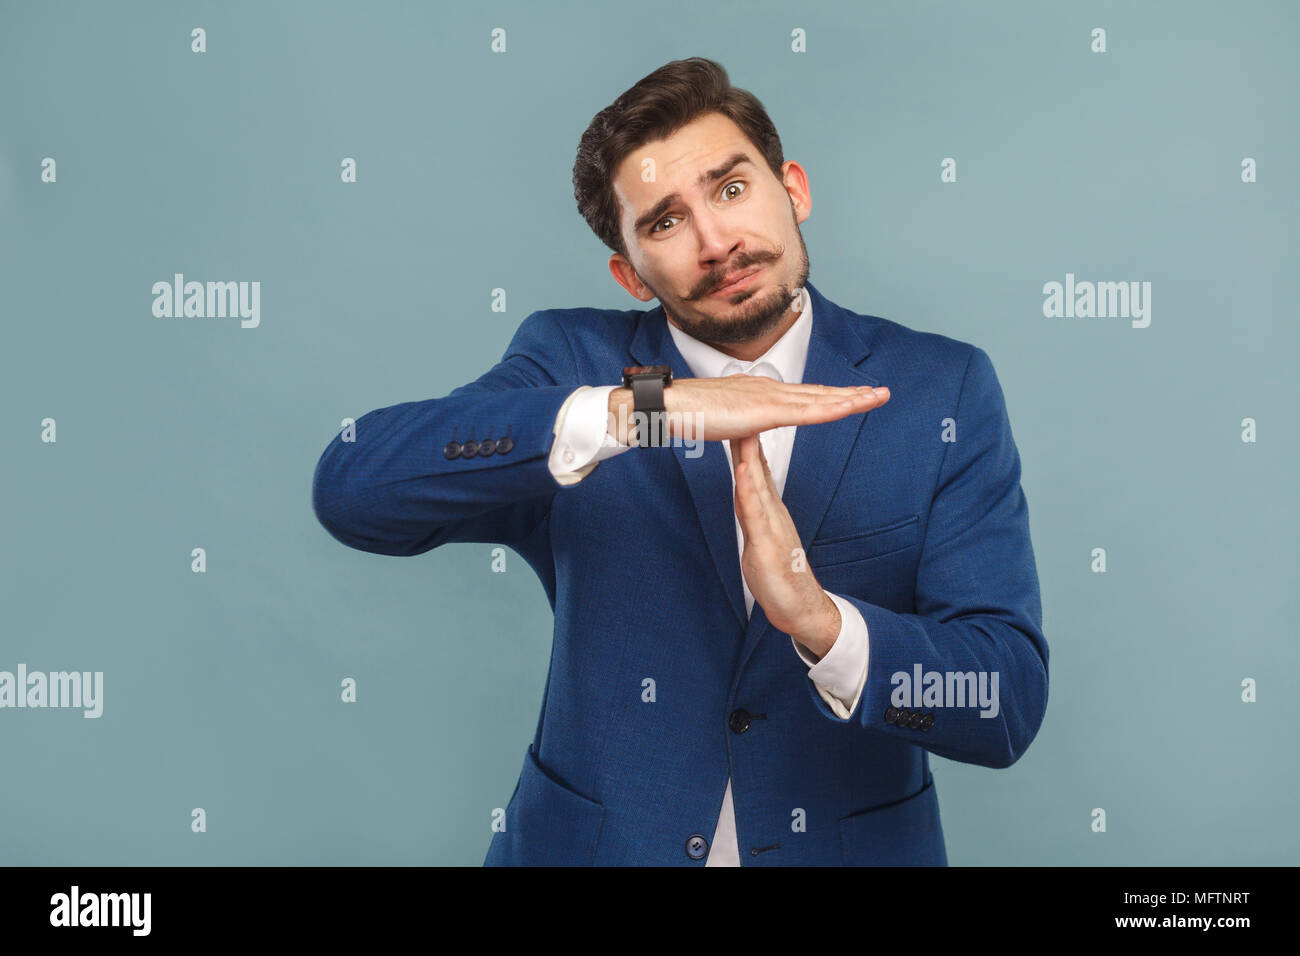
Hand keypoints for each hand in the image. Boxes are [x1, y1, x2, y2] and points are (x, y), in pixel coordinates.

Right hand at [608, 375, 888, 441]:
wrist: (669, 406)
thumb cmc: (686, 413)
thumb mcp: (720, 418)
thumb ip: (737, 421)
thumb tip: (742, 427)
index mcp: (759, 392)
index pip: (803, 395)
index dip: (830, 396)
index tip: (853, 398)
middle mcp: (768, 388)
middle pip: (818, 393)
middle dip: (851, 394)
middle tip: (881, 393)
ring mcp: (768, 397)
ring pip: (819, 399)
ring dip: (850, 398)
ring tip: (878, 397)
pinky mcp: (764, 410)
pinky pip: (806, 411)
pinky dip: (832, 408)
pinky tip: (850, 408)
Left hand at [731, 432, 840, 657]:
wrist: (801, 608)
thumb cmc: (780, 576)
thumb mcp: (761, 538)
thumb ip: (753, 514)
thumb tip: (745, 493)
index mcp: (768, 509)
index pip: (754, 468)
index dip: (745, 440)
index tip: (738, 414)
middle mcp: (771, 512)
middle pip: (756, 468)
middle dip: (748, 436)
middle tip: (741, 406)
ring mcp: (771, 527)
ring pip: (757, 484)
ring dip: (749, 456)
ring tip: (744, 428)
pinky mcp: (766, 545)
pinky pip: (755, 514)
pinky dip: (748, 491)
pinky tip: (742, 473)